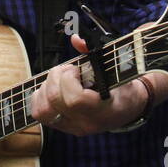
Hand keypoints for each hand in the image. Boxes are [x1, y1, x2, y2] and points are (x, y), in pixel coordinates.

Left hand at [28, 33, 167, 135]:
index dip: (69, 79)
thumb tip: (76, 40)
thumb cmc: (123, 86)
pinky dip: (40, 97)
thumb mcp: (118, 69)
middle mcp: (86, 123)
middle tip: (68, 70)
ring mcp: (73, 127)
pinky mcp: (63, 126)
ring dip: (46, 88)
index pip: (75, 99)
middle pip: (54, 100)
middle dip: (56, 77)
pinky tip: (54, 87)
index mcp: (103, 110)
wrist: (128, 107)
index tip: (76, 69)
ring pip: (42, 110)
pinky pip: (39, 113)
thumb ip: (95, 52)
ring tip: (60, 79)